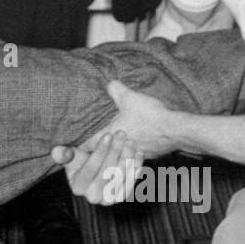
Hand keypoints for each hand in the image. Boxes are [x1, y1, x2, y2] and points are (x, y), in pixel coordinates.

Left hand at [49, 81, 179, 171]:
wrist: (176, 130)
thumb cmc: (150, 115)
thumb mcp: (129, 97)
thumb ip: (116, 90)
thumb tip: (109, 83)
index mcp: (110, 137)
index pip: (87, 146)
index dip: (76, 147)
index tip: (68, 148)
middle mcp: (119, 150)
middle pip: (101, 158)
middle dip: (94, 155)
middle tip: (85, 153)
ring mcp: (134, 155)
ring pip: (117, 160)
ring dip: (112, 156)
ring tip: (110, 151)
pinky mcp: (148, 155)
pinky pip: (133, 158)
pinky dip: (130, 155)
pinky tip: (133, 147)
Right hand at [53, 130, 146, 205]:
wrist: (98, 166)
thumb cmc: (82, 157)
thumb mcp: (72, 153)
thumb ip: (64, 153)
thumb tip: (58, 151)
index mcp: (77, 187)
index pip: (91, 168)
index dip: (100, 151)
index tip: (108, 135)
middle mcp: (92, 197)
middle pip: (107, 172)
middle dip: (115, 151)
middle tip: (122, 134)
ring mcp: (108, 200)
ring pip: (121, 177)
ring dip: (127, 157)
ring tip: (130, 141)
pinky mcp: (121, 198)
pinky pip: (132, 181)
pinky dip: (136, 167)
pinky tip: (138, 153)